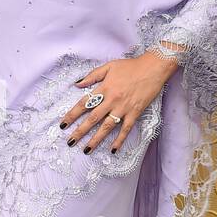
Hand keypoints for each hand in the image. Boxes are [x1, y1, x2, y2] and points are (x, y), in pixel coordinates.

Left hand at [60, 50, 179, 154]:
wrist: (153, 68)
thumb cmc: (131, 66)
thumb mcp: (109, 66)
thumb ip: (92, 76)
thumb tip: (77, 84)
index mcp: (104, 88)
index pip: (84, 104)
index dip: (72, 115)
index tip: (63, 124)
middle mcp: (112, 100)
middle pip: (93, 118)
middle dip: (80, 131)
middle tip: (70, 142)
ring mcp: (123, 108)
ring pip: (107, 127)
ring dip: (96, 139)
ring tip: (86, 150)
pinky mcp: (135, 113)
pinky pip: (126, 129)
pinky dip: (119, 140)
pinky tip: (113, 149)